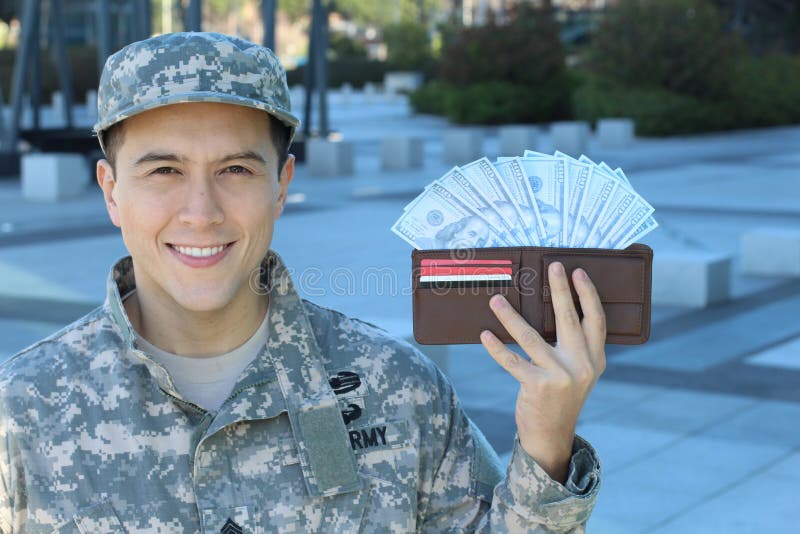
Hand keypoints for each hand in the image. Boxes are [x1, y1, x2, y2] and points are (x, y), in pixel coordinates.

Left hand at [479, 261, 605, 483]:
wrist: (551, 436)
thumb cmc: (561, 397)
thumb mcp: (578, 373)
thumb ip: (573, 347)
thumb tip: (552, 309)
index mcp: (595, 360)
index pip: (596, 321)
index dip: (587, 295)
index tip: (578, 273)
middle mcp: (581, 366)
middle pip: (569, 320)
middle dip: (560, 290)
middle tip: (553, 267)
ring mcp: (560, 376)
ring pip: (531, 338)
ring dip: (510, 317)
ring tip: (496, 300)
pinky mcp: (537, 386)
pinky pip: (511, 361)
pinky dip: (496, 347)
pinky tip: (485, 334)